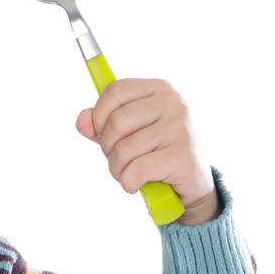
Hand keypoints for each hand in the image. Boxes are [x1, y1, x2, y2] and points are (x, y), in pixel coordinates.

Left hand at [75, 78, 217, 224]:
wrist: (192, 181)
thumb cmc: (156, 151)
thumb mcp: (128, 133)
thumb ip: (101, 125)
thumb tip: (82, 120)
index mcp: (159, 89)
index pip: (115, 91)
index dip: (99, 116)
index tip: (102, 133)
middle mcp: (173, 103)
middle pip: (116, 122)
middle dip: (107, 147)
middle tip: (119, 159)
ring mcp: (180, 129)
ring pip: (124, 150)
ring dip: (117, 169)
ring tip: (128, 173)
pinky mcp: (182, 156)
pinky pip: (136, 170)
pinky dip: (128, 183)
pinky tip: (136, 185)